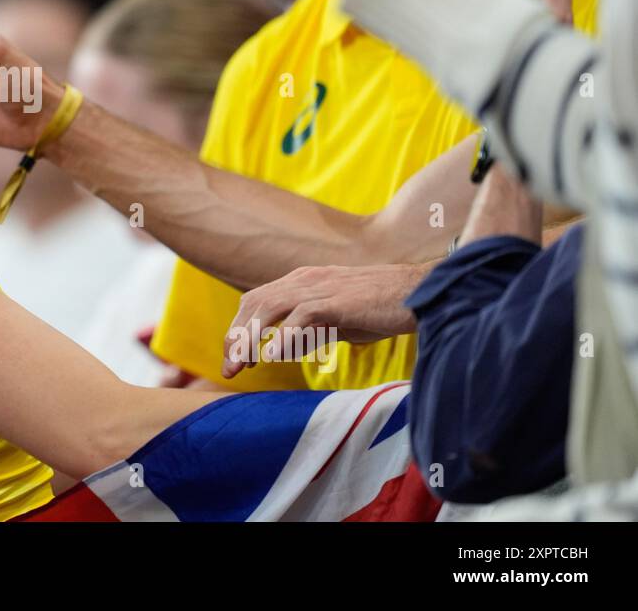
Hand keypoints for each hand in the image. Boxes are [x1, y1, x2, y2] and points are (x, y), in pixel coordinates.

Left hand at [220, 261, 425, 378]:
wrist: (419, 293)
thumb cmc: (381, 308)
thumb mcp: (338, 320)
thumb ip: (310, 330)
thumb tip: (283, 348)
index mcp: (302, 281)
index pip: (256, 301)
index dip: (240, 328)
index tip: (235, 358)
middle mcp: (304, 280)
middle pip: (254, 303)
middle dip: (236, 336)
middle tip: (230, 369)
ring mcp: (320, 287)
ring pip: (269, 307)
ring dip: (251, 338)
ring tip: (242, 364)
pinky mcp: (337, 301)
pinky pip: (301, 316)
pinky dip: (283, 336)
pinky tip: (273, 356)